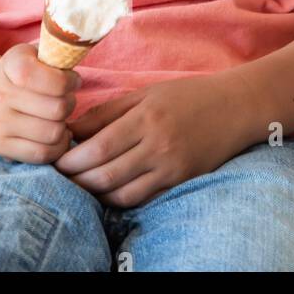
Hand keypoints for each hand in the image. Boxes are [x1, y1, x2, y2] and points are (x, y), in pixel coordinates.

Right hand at [0, 42, 79, 163]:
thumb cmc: (25, 73)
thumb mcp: (39, 53)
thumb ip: (60, 50)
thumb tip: (83, 46)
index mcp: (11, 64)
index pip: (54, 81)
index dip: (70, 82)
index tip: (72, 81)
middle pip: (58, 109)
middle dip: (70, 104)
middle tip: (65, 100)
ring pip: (53, 133)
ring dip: (63, 126)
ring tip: (57, 117)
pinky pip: (41, 154)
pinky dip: (56, 147)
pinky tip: (55, 134)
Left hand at [52, 75, 245, 207]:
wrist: (237, 107)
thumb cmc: (189, 96)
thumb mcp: (147, 94)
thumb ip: (107, 112)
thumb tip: (71, 129)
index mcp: (148, 118)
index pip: (99, 147)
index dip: (72, 159)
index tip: (56, 159)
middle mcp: (159, 146)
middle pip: (105, 174)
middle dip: (76, 180)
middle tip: (60, 177)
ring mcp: (171, 168)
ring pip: (121, 194)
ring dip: (95, 194)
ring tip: (81, 185)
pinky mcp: (181, 182)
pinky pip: (142, 199)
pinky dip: (120, 199)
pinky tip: (109, 190)